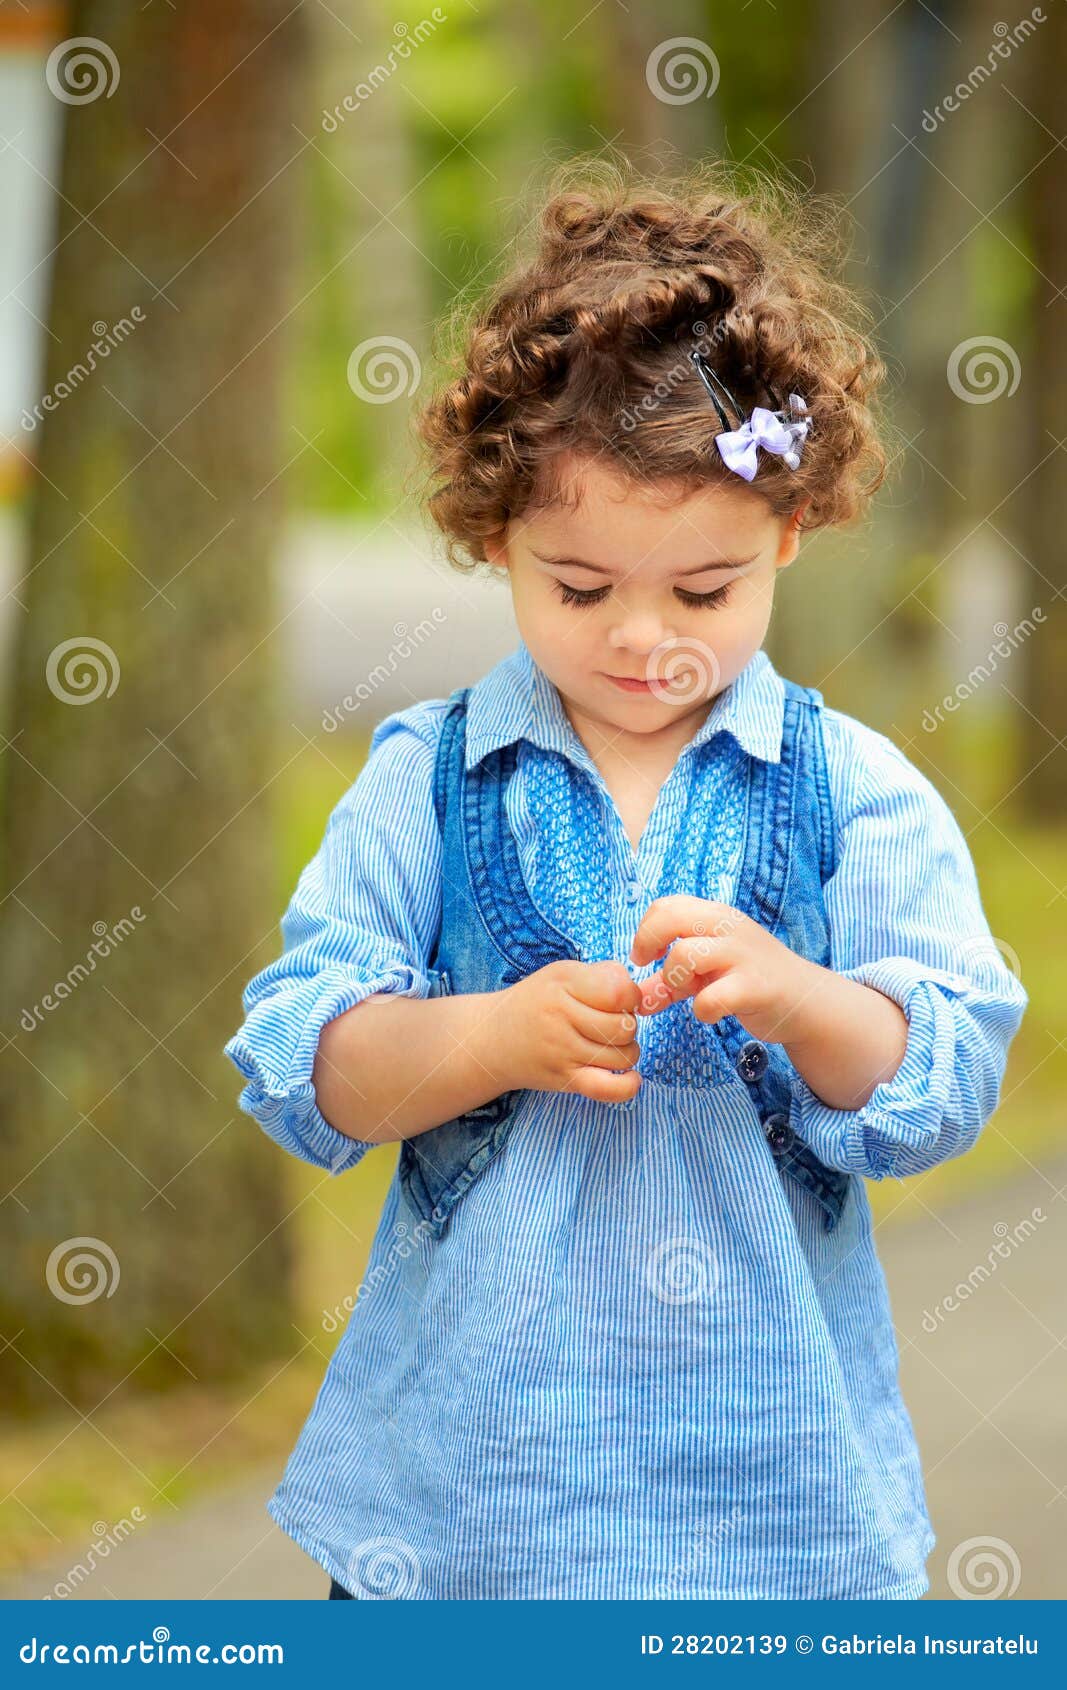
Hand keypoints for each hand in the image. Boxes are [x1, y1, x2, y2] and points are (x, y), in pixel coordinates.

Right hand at [493, 960, 642, 1102]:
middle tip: (611, 1022)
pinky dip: (627, 1086)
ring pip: (624, 1056)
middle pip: (625, 1026)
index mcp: (564, 983)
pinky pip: (608, 1090)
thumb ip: (602, 974)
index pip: (619, 990)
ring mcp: (564, 1053)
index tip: (620, 999)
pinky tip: (630, 1076)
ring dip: (627, 1050)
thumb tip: (638, 994)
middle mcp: (562, 1017)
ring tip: (610, 1044)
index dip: (630, 996)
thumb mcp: (562, 973)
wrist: (493, 1039)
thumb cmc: (537, 1002)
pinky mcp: (566, 1080)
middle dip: (629, 1023)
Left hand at [629, 895, 819, 1047]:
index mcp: (717, 916)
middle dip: (649, 943)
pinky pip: (712, 997)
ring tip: (688, 991)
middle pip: (671, 917)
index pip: (667, 905)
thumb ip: (671, 984)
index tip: (644, 957)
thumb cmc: (750, 981)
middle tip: (655, 969)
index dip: (646, 930)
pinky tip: (710, 1013)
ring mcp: (743, 956)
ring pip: (686, 954)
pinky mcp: (755, 987)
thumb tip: (639, 1001)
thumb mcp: (708, 975)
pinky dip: (703, 1010)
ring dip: (675, 978)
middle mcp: (729, 928)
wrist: (806, 1001)